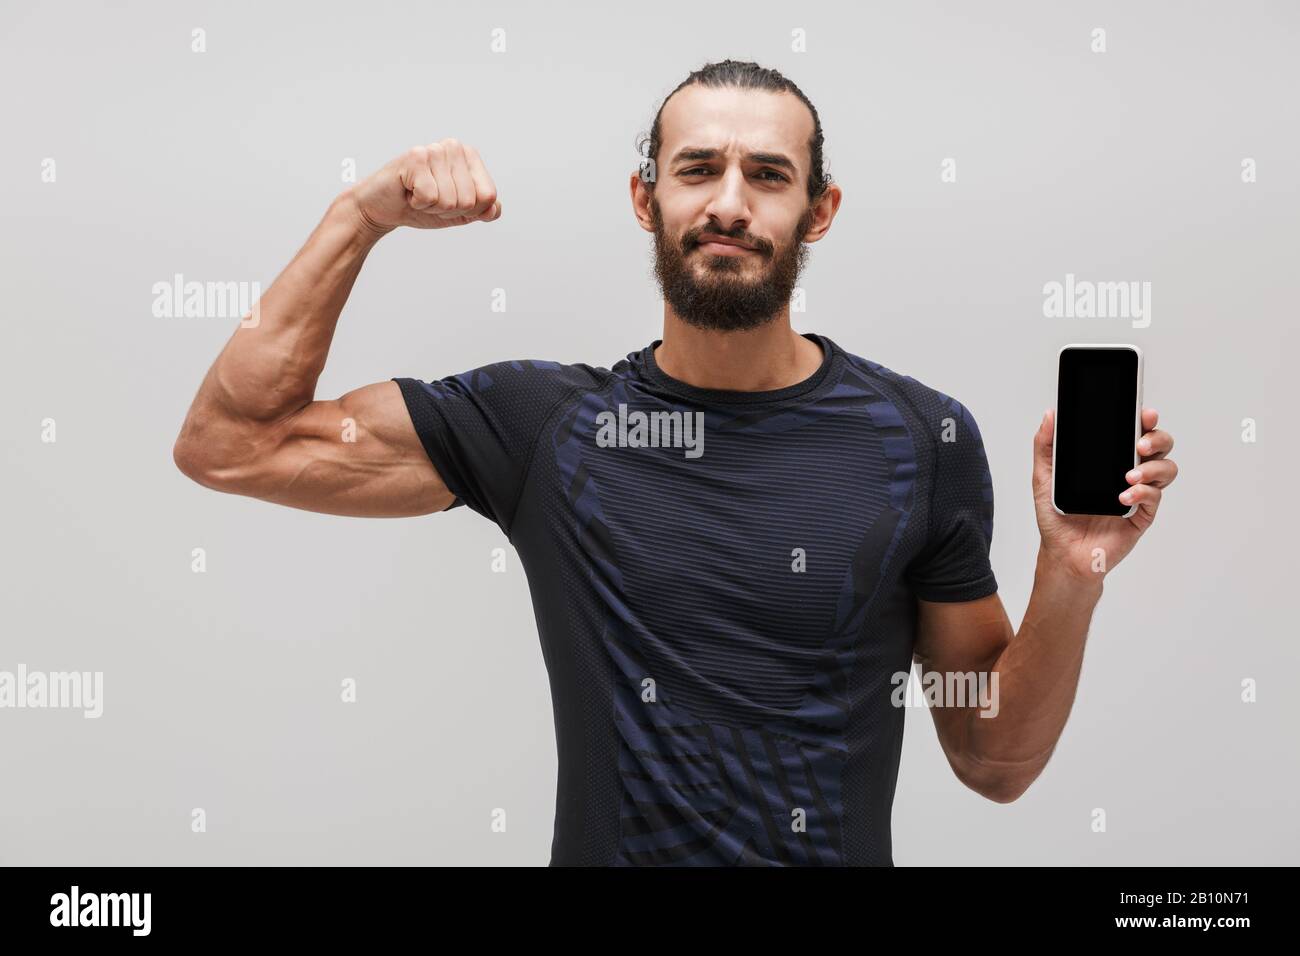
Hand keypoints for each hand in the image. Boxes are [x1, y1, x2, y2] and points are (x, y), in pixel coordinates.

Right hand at [346, 139, 501, 236]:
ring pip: (451, 201)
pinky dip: (418, 203)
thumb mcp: (459, 213)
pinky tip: (408, 191)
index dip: (470, 210)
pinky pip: (431, 197)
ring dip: (432, 207)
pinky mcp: (415, 157)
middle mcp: (454, 147)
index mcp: (469, 156)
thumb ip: (483, 211)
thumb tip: (494, 209)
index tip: (449, 203)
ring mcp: (435, 149)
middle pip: (470, 200)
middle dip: (449, 211)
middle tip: (430, 199)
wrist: (383, 208)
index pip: (489, 196)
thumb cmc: (421, 206)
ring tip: (419, 194)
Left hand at [1031, 407, 1177, 580]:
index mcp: (1110, 460)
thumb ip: (1046, 446)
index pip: (1135, 432)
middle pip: (1160, 446)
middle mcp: (1128, 472)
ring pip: (1166, 469)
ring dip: (1153, 468)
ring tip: (1130, 475)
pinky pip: (1154, 498)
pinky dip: (1143, 493)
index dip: (1145, 420)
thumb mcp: (1044, 477)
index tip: (1145, 414)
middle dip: (1156, 439)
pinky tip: (1124, 496)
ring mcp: (1138, 493)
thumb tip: (1050, 416)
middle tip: (1140, 445)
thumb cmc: (1056, 516)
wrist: (1062, 553)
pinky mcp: (1141, 515)